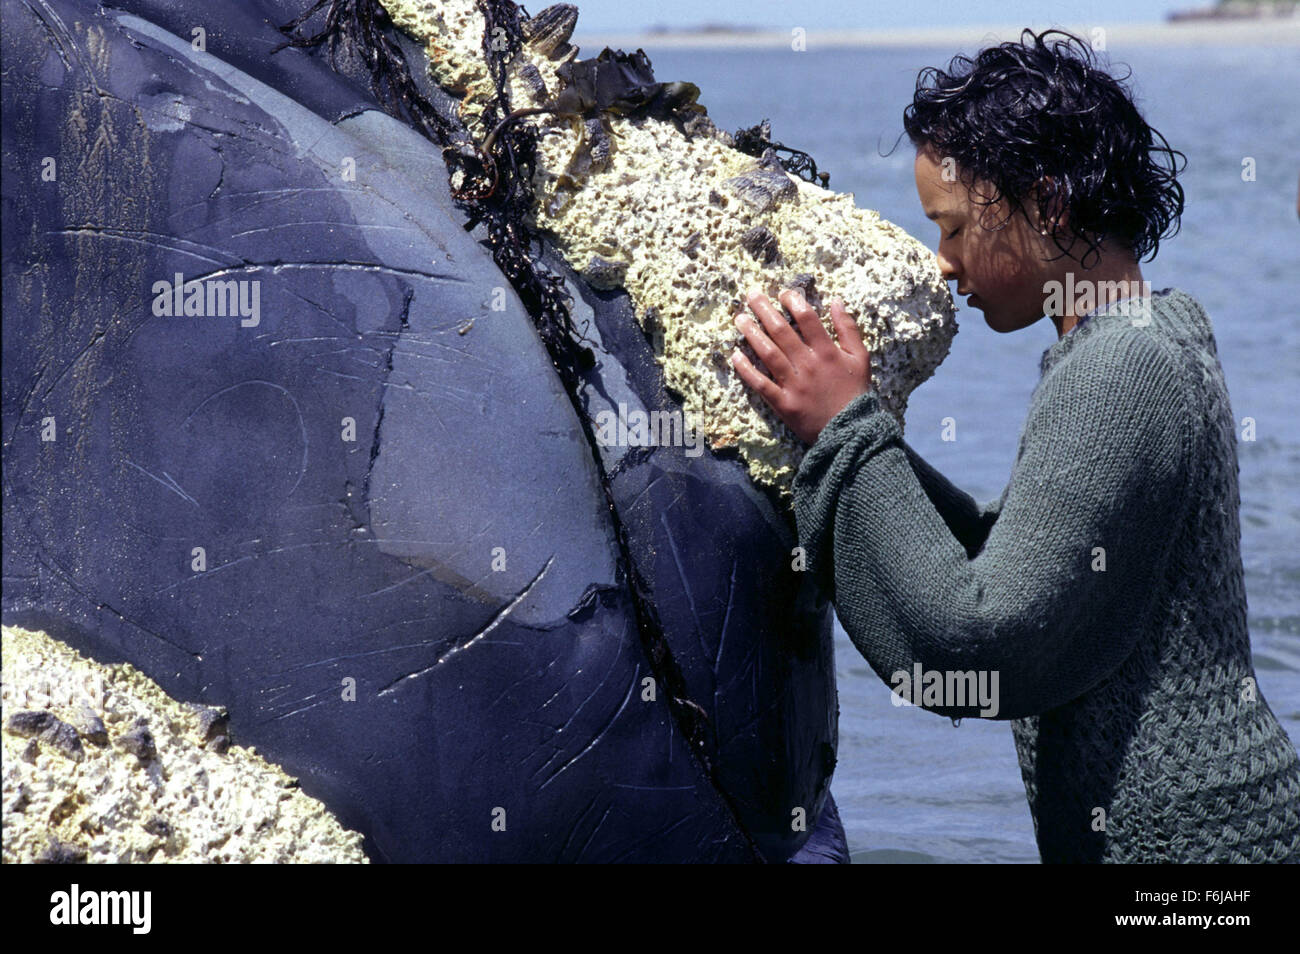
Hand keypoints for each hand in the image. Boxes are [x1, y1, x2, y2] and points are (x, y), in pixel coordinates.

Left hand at [731, 287, 872, 444]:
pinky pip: (761, 383)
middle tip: (751, 295)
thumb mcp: (860, 357)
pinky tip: (735, 355)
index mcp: (827, 351)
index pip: (807, 319)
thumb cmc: (855, 391)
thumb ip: (848, 329)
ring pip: (769, 353)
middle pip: (782, 331)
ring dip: (752, 334)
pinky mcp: (783, 403)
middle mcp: (809, 364)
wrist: (851, 429)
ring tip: (739, 319)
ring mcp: (794, 384)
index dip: (793, 301)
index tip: (782, 293)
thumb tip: (836, 301)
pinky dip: (747, 369)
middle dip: (765, 310)